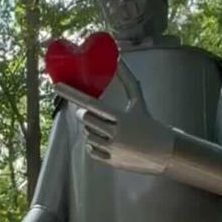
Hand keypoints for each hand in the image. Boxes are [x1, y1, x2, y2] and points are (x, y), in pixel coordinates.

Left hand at [55, 61, 172, 175]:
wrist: (165, 152)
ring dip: (89, 129)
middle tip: (87, 112)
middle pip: (86, 120)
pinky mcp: (112, 162)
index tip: (56, 86)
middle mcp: (116, 133)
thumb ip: (128, 80)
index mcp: (122, 116)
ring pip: (88, 135)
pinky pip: (92, 151)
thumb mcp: (138, 101)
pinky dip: (93, 144)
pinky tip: (102, 140)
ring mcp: (113, 149)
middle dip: (83, 115)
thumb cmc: (149, 123)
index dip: (71, 94)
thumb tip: (120, 59)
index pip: (90, 103)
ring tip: (102, 128)